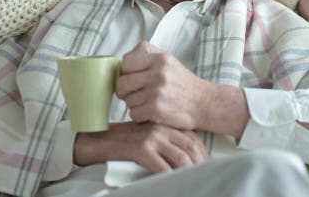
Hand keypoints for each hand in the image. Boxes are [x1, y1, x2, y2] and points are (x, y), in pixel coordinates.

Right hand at [73, 121, 208, 172]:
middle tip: (207, 175)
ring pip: (180, 158)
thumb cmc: (123, 141)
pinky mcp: (142, 149)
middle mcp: (160, 128)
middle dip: (201, 164)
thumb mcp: (147, 135)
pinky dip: (171, 178)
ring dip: (190, 172)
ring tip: (194, 181)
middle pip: (190, 147)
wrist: (99, 140)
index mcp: (163, 125)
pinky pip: (163, 167)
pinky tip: (174, 184)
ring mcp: (151, 138)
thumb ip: (165, 140)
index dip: (203, 152)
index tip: (209, 164)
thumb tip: (185, 157)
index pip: (192, 138)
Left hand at [115, 41, 208, 129]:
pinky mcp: (156, 110)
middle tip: (135, 93)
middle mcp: (158, 74)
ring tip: (147, 102)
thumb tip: (122, 61)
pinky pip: (133, 113)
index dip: (126, 72)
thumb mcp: (168, 59)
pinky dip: (139, 115)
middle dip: (125, 90)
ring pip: (127, 100)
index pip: (126, 63)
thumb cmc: (182, 82)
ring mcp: (157, 92)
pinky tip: (150, 112)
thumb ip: (146, 53)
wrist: (204, 103)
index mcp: (160, 59)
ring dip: (134, 104)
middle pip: (122, 83)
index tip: (132, 77)